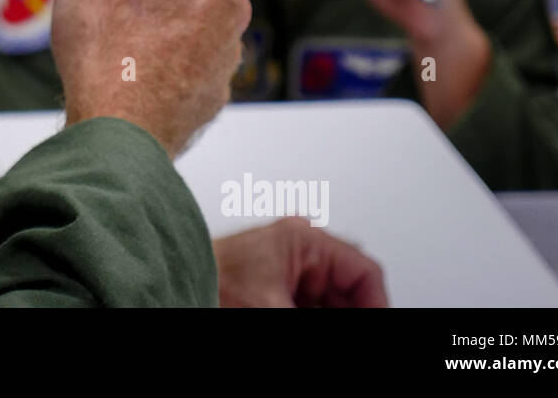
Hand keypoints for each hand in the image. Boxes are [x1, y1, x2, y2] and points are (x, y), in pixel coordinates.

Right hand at [52, 0, 321, 157]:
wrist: (116, 124)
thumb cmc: (106, 38)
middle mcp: (230, 8)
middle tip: (128, 3)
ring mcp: (225, 56)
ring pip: (201, 31)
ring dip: (172, 32)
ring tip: (122, 45)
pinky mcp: (213, 97)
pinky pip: (193, 72)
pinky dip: (169, 71)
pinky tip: (133, 78)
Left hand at [213, 218, 387, 306]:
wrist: (176, 278)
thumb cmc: (211, 274)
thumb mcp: (276, 305)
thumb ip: (321, 312)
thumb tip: (355, 311)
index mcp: (304, 239)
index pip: (363, 270)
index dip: (378, 302)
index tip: (381, 316)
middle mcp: (298, 250)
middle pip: (349, 287)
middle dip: (354, 306)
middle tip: (362, 319)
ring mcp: (286, 269)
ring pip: (330, 297)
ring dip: (335, 309)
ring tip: (331, 313)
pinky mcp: (274, 286)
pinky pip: (309, 301)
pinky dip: (313, 309)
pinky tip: (303, 313)